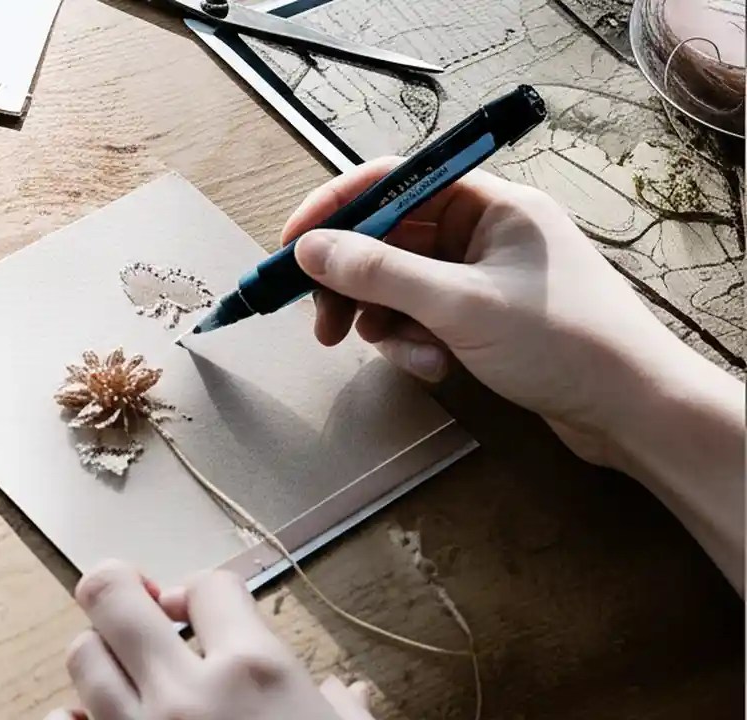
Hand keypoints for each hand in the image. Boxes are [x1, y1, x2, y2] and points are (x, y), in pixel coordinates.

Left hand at [44, 560, 375, 719]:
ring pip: (82, 656)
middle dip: (121, 590)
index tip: (201, 609)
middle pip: (111, 594)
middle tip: (136, 608)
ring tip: (125, 669)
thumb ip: (338, 708)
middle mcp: (186, 693)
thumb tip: (344, 694)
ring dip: (101, 655)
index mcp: (257, 671)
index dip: (203, 591)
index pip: (209, 584)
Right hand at [282, 157, 694, 464]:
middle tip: (321, 322)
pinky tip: (434, 368)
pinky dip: (415, 342)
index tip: (293, 245)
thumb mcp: (459, 305)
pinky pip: (422, 317)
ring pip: (399, 285)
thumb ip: (379, 274)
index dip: (337, 207)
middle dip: (352, 282)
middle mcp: (483, 231)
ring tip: (407, 356)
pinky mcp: (481, 317)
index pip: (394, 180)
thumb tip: (311, 250)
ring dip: (387, 322)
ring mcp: (482, 276)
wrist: (632, 411)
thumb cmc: (564, 343)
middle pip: (388, 238)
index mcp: (489, 203)